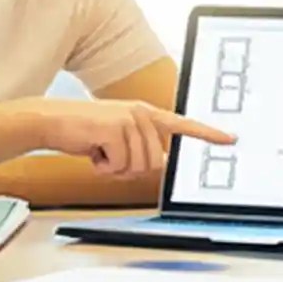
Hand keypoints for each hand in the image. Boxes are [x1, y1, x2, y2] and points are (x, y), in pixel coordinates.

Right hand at [0, 99, 235, 178]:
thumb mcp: (119, 136)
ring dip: (117, 168)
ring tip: (101, 150)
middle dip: (130, 168)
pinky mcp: (115, 129)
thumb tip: (159, 165)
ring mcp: (130, 120)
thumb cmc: (86, 133)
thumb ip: (142, 146)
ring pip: (138, 166)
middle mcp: (143, 114)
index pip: (184, 125)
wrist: (52, 121)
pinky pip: (119, 165)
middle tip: (110, 155)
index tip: (230, 139)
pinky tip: (94, 151)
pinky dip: (104, 167)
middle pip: (155, 163)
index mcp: (148, 114)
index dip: (208, 134)